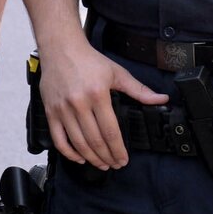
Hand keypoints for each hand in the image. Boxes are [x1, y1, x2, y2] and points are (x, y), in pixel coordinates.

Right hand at [39, 35, 167, 168]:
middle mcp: (79, 104)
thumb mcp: (117, 73)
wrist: (60, 48)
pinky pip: (59, 139)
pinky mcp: (51, 112)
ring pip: (78, 143)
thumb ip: (139, 90)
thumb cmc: (88, 60)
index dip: (118, 150)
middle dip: (107, 157)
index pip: (110, 131)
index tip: (123, 159)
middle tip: (114, 165)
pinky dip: (69, 153)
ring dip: (91, 158)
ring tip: (101, 164)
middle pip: (95, 141)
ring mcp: (62, 109)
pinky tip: (80, 158)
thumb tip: (161, 99)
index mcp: (97, 94)